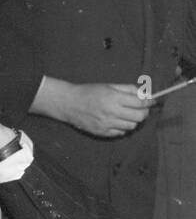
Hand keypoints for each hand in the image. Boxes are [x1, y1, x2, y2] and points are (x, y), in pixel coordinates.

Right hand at [30, 76, 151, 138]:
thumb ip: (128, 89)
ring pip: (132, 126)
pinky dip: (123, 127)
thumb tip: (145, 94)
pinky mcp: (102, 132)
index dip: (149, 101)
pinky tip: (117, 121)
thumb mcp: (108, 86)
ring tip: (127, 114)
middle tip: (141, 108)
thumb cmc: (88, 92)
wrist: (68, 103)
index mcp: (113, 98)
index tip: (151, 100)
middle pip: (140, 116)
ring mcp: (106, 124)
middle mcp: (111, 112)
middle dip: (144, 112)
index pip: (140, 102)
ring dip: (133, 120)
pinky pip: (121, 132)